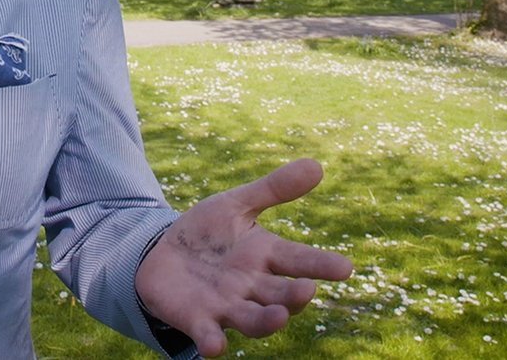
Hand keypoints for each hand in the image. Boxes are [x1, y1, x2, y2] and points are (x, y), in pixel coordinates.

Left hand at [134, 158, 352, 357]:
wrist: (160, 254)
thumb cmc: (207, 233)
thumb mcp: (236, 205)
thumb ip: (273, 189)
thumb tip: (317, 165)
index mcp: (264, 255)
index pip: (298, 260)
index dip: (321, 264)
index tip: (345, 266)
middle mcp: (252, 286)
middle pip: (280, 294)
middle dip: (294, 295)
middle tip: (307, 289)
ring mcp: (226, 306)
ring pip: (253, 320)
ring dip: (267, 322)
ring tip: (279, 317)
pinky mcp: (198, 319)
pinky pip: (208, 335)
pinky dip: (212, 342)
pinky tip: (215, 346)